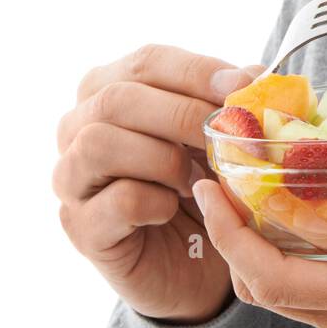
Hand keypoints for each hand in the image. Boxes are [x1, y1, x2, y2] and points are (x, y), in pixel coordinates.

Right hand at [53, 44, 264, 323]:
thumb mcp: (218, 137)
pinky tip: (173, 208)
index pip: (146, 61)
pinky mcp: (80, 226)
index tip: (243, 87)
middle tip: (227, 136)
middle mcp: (77, 126)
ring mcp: (70, 177)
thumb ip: (230, 104)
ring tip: (196, 180)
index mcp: (109, 89)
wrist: (194, 266)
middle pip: (116, 98)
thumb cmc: (202, 186)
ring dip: (163, 158)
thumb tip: (256, 75)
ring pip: (100, 143)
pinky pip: (116, 200)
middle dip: (182, 114)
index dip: (197, 71)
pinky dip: (155, 201)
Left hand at [192, 175, 326, 327]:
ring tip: (267, 186)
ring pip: (293, 291)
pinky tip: (323, 217)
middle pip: (267, 285)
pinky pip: (322, 294)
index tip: (212, 190)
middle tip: (229, 177)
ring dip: (265, 245)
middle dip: (234, 234)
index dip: (231, 235)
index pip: (274, 275)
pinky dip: (302, 257)